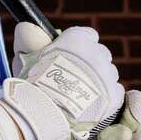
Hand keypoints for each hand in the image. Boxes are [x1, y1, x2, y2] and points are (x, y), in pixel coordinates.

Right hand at [0, 23, 124, 139]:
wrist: (45, 114)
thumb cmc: (32, 85)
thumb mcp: (25, 57)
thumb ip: (29, 39)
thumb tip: (27, 25)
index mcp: (77, 39)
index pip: (89, 35)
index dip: (81, 47)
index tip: (73, 58)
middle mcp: (96, 52)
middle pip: (101, 55)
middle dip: (92, 65)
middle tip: (75, 79)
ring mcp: (108, 74)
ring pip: (109, 74)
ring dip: (99, 81)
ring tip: (81, 95)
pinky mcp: (114, 94)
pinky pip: (114, 92)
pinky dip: (106, 98)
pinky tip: (90, 106)